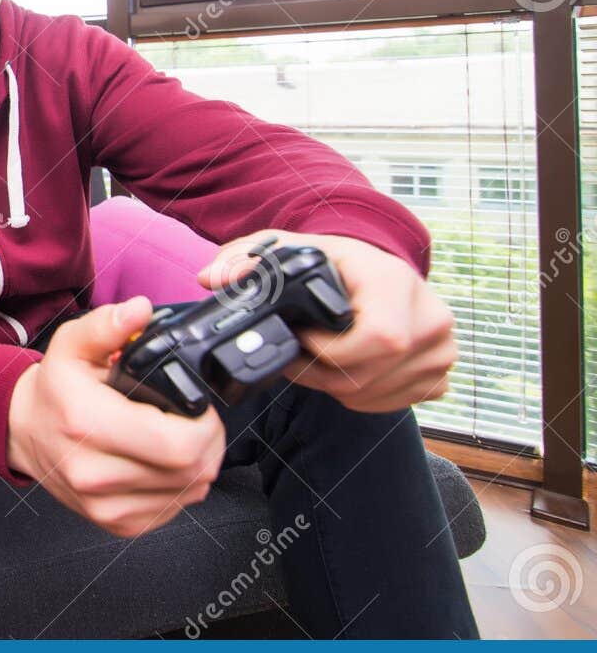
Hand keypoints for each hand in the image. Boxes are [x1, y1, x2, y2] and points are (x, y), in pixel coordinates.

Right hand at [6, 297, 223, 537]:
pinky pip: (173, 509)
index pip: (178, 445)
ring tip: (181, 438)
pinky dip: (181, 486)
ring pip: (189, 493)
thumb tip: (140, 311)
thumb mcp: (72, 345)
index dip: (205, 426)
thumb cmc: (55, 390)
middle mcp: (95, 473)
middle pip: (192, 472)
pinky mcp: (116, 524)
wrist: (24, 432)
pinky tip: (164, 462)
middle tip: (198, 421)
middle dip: (210, 443)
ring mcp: (105, 505)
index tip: (199, 408)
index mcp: (87, 424)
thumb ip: (107, 325)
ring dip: (199, 465)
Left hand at [199, 229, 456, 413]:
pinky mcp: (439, 373)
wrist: (375, 269)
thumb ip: (245, 260)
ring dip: (338, 385)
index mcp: (396, 283)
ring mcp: (441, 349)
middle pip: (368, 375)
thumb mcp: (287, 250)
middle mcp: (431, 317)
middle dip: (321, 373)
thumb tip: (211, 277)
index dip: (330, 351)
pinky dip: (364, 394)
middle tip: (299, 353)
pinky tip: (350, 367)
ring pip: (376, 394)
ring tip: (322, 356)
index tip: (302, 337)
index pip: (378, 340)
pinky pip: (394, 402)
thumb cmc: (333, 262)